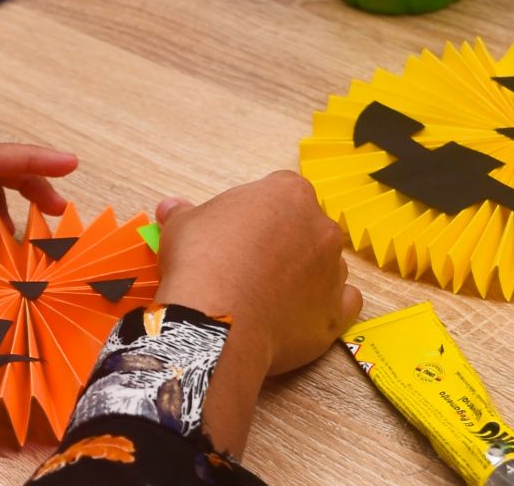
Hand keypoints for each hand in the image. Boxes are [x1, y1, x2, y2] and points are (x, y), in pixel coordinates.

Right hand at [154, 170, 361, 375]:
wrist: (217, 320)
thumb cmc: (201, 263)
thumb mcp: (182, 227)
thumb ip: (184, 213)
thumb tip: (171, 208)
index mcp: (289, 194)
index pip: (280, 192)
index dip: (258, 213)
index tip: (239, 231)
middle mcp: (320, 227)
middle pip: (307, 228)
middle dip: (285, 242)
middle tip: (251, 263)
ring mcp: (333, 270)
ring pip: (325, 265)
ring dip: (305, 275)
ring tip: (269, 294)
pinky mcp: (336, 312)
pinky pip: (342, 303)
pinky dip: (324, 307)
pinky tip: (298, 314)